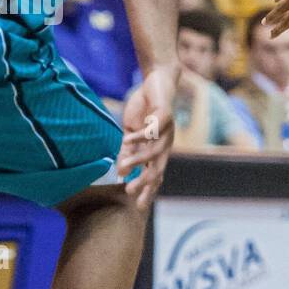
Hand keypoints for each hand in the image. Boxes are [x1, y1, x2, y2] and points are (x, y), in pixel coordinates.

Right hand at [117, 65, 177, 209]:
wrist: (156, 82)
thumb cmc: (144, 110)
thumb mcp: (131, 133)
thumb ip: (127, 151)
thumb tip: (121, 172)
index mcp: (157, 150)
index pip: (155, 175)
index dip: (148, 190)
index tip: (138, 206)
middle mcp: (165, 144)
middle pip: (158, 168)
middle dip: (145, 182)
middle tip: (130, 192)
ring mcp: (167, 131)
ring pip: (155, 151)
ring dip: (138, 159)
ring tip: (123, 167)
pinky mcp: (165, 115)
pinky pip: (154, 129)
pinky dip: (140, 135)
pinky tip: (126, 140)